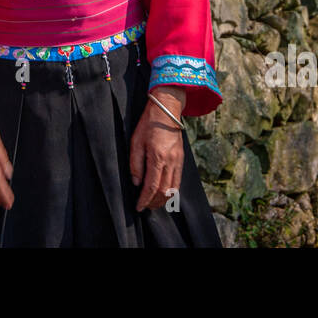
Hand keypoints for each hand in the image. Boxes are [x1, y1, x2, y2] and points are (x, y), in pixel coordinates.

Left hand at [129, 86, 185, 211]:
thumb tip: (136, 182)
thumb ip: (135, 164)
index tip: (138, 207)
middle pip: (164, 191)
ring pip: (174, 188)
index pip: (151, 186)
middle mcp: (170, 161)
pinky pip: (178, 180)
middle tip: (145, 207)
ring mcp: (178, 161)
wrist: (167, 110)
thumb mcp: (135, 142)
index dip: (144, 199)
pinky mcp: (181, 159)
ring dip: (164, 199)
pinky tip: (164, 193)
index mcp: (157, 157)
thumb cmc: (148, 124)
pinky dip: (172, 191)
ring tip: (154, 204)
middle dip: (154, 203)